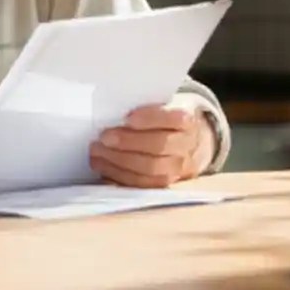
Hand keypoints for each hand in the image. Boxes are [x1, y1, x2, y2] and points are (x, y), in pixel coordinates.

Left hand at [89, 96, 214, 187]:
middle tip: (103, 137)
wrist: (192, 145)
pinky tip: (103, 167)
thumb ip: (146, 106)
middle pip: (159, 146)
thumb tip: (115, 109)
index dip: (150, 119)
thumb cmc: (168, 121)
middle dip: (127, 142)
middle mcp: (187, 145)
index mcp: (188, 120)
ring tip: (97, 152)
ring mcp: (178, 168)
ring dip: (118, 161)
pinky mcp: (165, 184)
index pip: (173, 119)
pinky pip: (142, 184)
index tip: (127, 117)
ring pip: (149, 168)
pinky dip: (119, 176)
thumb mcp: (165, 106)